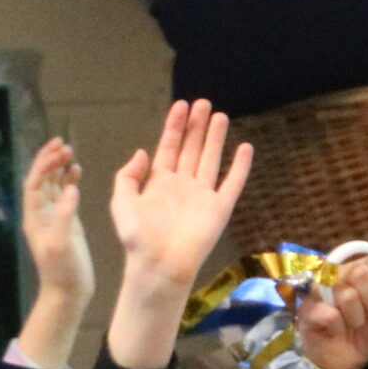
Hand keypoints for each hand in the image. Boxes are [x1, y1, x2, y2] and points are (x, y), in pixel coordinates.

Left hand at [22, 136, 93, 304]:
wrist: (68, 292)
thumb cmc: (62, 271)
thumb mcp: (61, 243)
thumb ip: (64, 215)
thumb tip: (70, 188)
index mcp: (34, 217)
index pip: (34, 183)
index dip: (43, 165)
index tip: (57, 150)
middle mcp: (41, 214)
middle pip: (41, 180)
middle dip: (50, 160)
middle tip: (63, 144)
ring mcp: (54, 217)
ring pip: (53, 185)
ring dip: (60, 168)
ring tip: (70, 152)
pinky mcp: (67, 222)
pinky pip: (65, 195)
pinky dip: (70, 181)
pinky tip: (77, 170)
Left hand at [109, 100, 251, 294]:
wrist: (159, 265)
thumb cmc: (138, 238)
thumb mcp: (122, 203)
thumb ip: (128, 176)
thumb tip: (142, 152)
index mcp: (159, 183)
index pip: (169, 148)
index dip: (174, 127)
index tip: (180, 105)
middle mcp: (182, 185)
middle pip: (191, 149)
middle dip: (196, 126)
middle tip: (203, 103)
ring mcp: (202, 196)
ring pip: (210, 159)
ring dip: (215, 138)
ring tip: (220, 115)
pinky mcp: (219, 208)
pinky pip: (232, 183)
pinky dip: (240, 166)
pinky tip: (245, 147)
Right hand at [296, 252, 367, 368]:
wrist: (353, 360)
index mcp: (359, 269)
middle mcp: (337, 275)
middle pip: (360, 273)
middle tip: (366, 313)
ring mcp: (319, 291)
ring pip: (347, 295)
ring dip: (356, 318)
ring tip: (352, 324)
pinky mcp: (307, 311)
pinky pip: (330, 315)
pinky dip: (340, 328)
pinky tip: (337, 332)